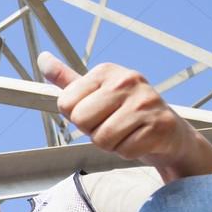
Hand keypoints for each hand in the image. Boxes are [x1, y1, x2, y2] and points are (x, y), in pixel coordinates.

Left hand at [38, 51, 192, 163]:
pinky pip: (124, 150)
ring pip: (102, 138)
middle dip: (93, 131)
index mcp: (105, 71)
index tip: (97, 112)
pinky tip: (139, 139)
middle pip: (81, 120)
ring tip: (126, 132)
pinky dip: (128, 152)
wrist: (169, 133)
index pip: (65, 103)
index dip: (77, 116)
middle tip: (112, 124)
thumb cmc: (126, 112)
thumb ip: (66, 79)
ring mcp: (145, 102)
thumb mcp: (94, 92)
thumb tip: (43, 59)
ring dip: (111, 144)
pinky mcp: (160, 125)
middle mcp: (127, 81)